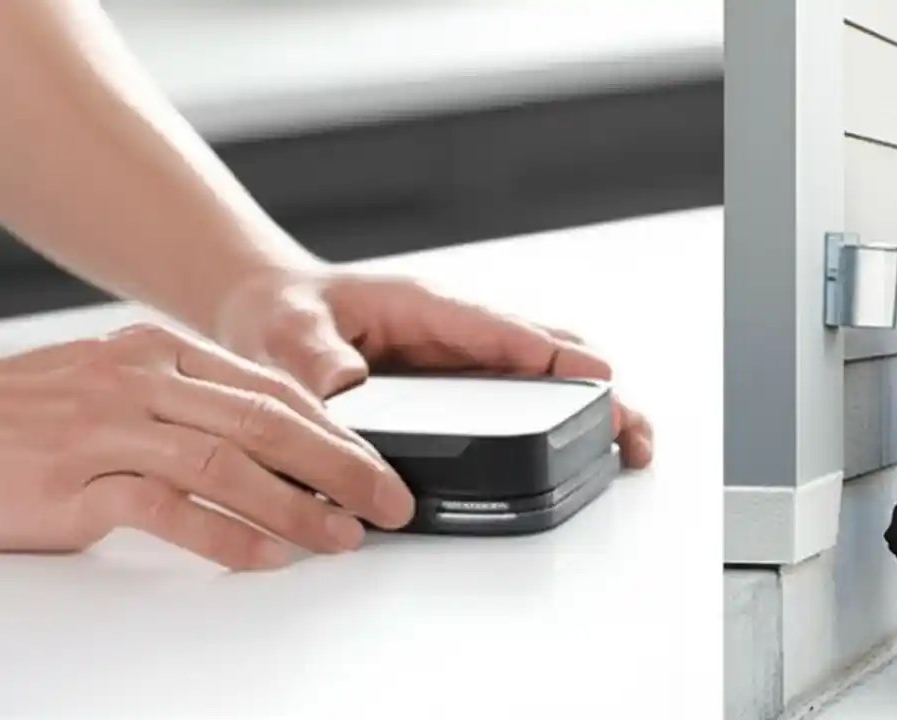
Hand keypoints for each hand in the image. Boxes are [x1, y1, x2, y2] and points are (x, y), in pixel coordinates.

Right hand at [0, 323, 414, 570]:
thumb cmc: (30, 416)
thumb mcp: (117, 386)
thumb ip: (191, 403)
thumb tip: (277, 441)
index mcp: (159, 351)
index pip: (271, 389)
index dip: (335, 431)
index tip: (376, 465)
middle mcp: (139, 379)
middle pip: (265, 421)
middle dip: (340, 465)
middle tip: (387, 499)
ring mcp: (105, 428)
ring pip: (225, 463)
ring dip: (294, 505)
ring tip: (340, 535)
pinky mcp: (72, 482)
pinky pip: (166, 509)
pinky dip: (223, 535)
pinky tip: (264, 557)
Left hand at [212, 267, 654, 468]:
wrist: (267, 310)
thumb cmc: (279, 311)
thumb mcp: (284, 329)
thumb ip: (313, 356)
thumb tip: (347, 387)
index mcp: (423, 307)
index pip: (500, 330)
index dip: (551, 355)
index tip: (596, 377)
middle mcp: (456, 332)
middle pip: (544, 354)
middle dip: (594, 389)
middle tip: (629, 430)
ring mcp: (462, 360)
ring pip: (542, 377)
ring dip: (587, 407)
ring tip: (627, 447)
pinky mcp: (457, 386)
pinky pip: (519, 398)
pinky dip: (558, 419)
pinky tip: (582, 448)